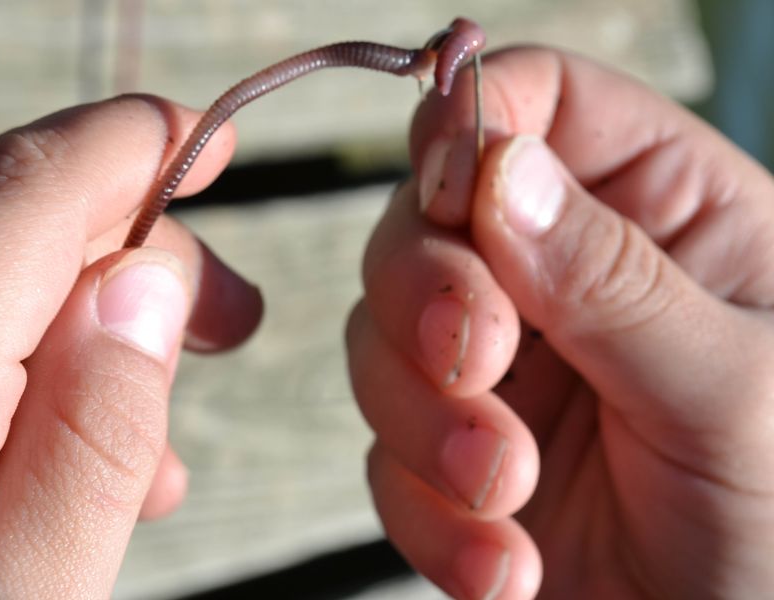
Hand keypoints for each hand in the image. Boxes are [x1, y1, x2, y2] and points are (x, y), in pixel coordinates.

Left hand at [0, 96, 261, 597]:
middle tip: (234, 316)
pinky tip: (82, 466)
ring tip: (162, 453)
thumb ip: (94, 439)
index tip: (213, 138)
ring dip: (95, 331)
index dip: (135, 146)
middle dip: (142, 253)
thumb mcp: (28, 597)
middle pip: (16, 221)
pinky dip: (39, 372)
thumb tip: (149, 285)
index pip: (31, 190)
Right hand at [347, 47, 773, 597]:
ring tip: (503, 488)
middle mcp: (560, 277)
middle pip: (426, 218)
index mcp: (660, 216)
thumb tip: (498, 170)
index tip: (450, 190)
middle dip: (427, 293)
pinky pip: (385, 451)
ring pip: (381, 336)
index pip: (544, 105)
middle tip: (473, 361)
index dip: (477, 123)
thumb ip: (613, 279)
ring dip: (425, 419)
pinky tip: (503, 560)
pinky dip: (425, 510)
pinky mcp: (449, 449)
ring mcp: (498, 364)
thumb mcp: (730, 389)